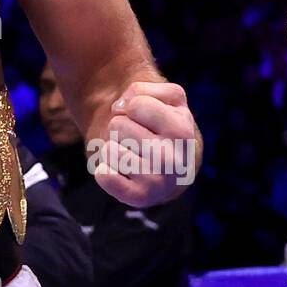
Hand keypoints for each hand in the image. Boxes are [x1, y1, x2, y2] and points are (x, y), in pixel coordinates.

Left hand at [91, 81, 199, 206]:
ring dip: (113, 148)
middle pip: (118, 125)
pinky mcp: (141, 198)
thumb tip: (120, 108)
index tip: (141, 116)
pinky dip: (105, 170)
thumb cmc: (162, 124)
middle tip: (137, 138)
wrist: (171, 166)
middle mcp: (174, 159)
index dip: (131, 107)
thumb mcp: (164, 97)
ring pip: (109, 149)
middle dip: (121, 127)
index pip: (135, 105)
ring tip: (132, 154)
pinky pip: (104, 175)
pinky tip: (121, 171)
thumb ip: (142, 88)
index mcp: (182, 129)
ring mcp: (159, 182)